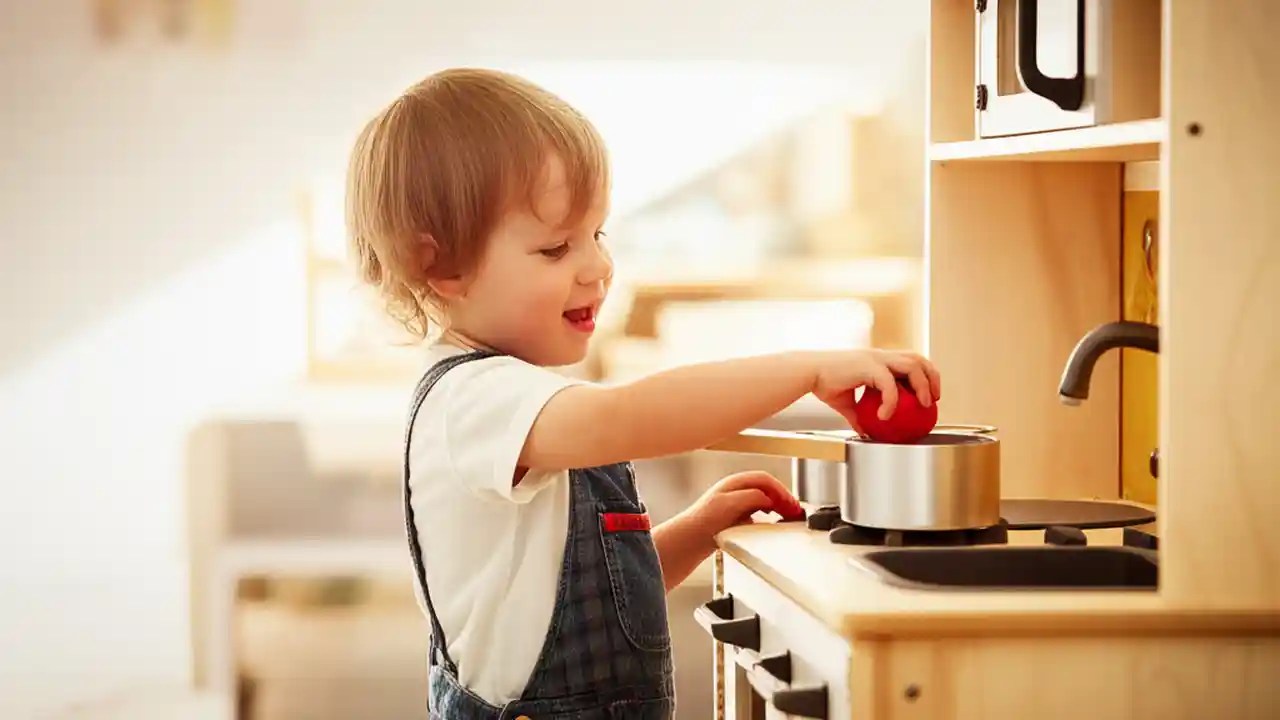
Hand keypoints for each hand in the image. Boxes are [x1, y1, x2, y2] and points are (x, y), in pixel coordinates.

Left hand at [675, 471, 802, 554]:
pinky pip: (756, 514)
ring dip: (777, 508)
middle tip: (795, 513)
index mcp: (734, 484)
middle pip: (766, 489)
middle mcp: (735, 492)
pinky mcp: (733, 520)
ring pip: (763, 501)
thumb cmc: (701, 522)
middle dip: (783, 498)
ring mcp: (734, 505)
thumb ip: (751, 497)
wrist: (685, 542)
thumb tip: (768, 498)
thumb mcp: (729, 505)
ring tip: (787, 518)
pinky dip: (767, 518)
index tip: (792, 505)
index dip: (781, 491)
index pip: (765, 480)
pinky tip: (770, 528)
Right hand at [810, 349, 940, 433]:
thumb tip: (866, 433)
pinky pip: (890, 385)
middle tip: (934, 400)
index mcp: (877, 360)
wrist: (808, 374)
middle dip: (932, 377)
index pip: (909, 360)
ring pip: (911, 366)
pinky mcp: (868, 366)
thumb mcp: (846, 404)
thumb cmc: (823, 384)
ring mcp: (875, 358)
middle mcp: (880, 355)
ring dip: (923, 385)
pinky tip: (886, 415)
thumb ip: (859, 416)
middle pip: (917, 358)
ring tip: (925, 404)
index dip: (924, 374)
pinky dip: (892, 401)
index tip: (929, 394)